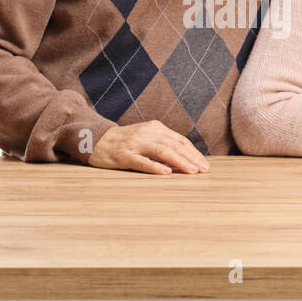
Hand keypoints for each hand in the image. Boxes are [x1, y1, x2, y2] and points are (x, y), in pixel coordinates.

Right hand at [88, 121, 209, 174]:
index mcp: (155, 128)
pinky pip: (141, 161)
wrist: (96, 139)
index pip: (179, 140)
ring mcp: (135, 144)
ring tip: (192, 171)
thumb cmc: (126, 142)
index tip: (205, 165)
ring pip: (162, 152)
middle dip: (191, 158)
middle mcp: (147, 133)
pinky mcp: (123, 155)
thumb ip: (164, 145)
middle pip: (174, 145)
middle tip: (204, 170)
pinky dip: (155, 167)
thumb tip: (186, 161)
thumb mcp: (147, 138)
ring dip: (179, 162)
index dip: (194, 153)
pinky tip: (166, 173)